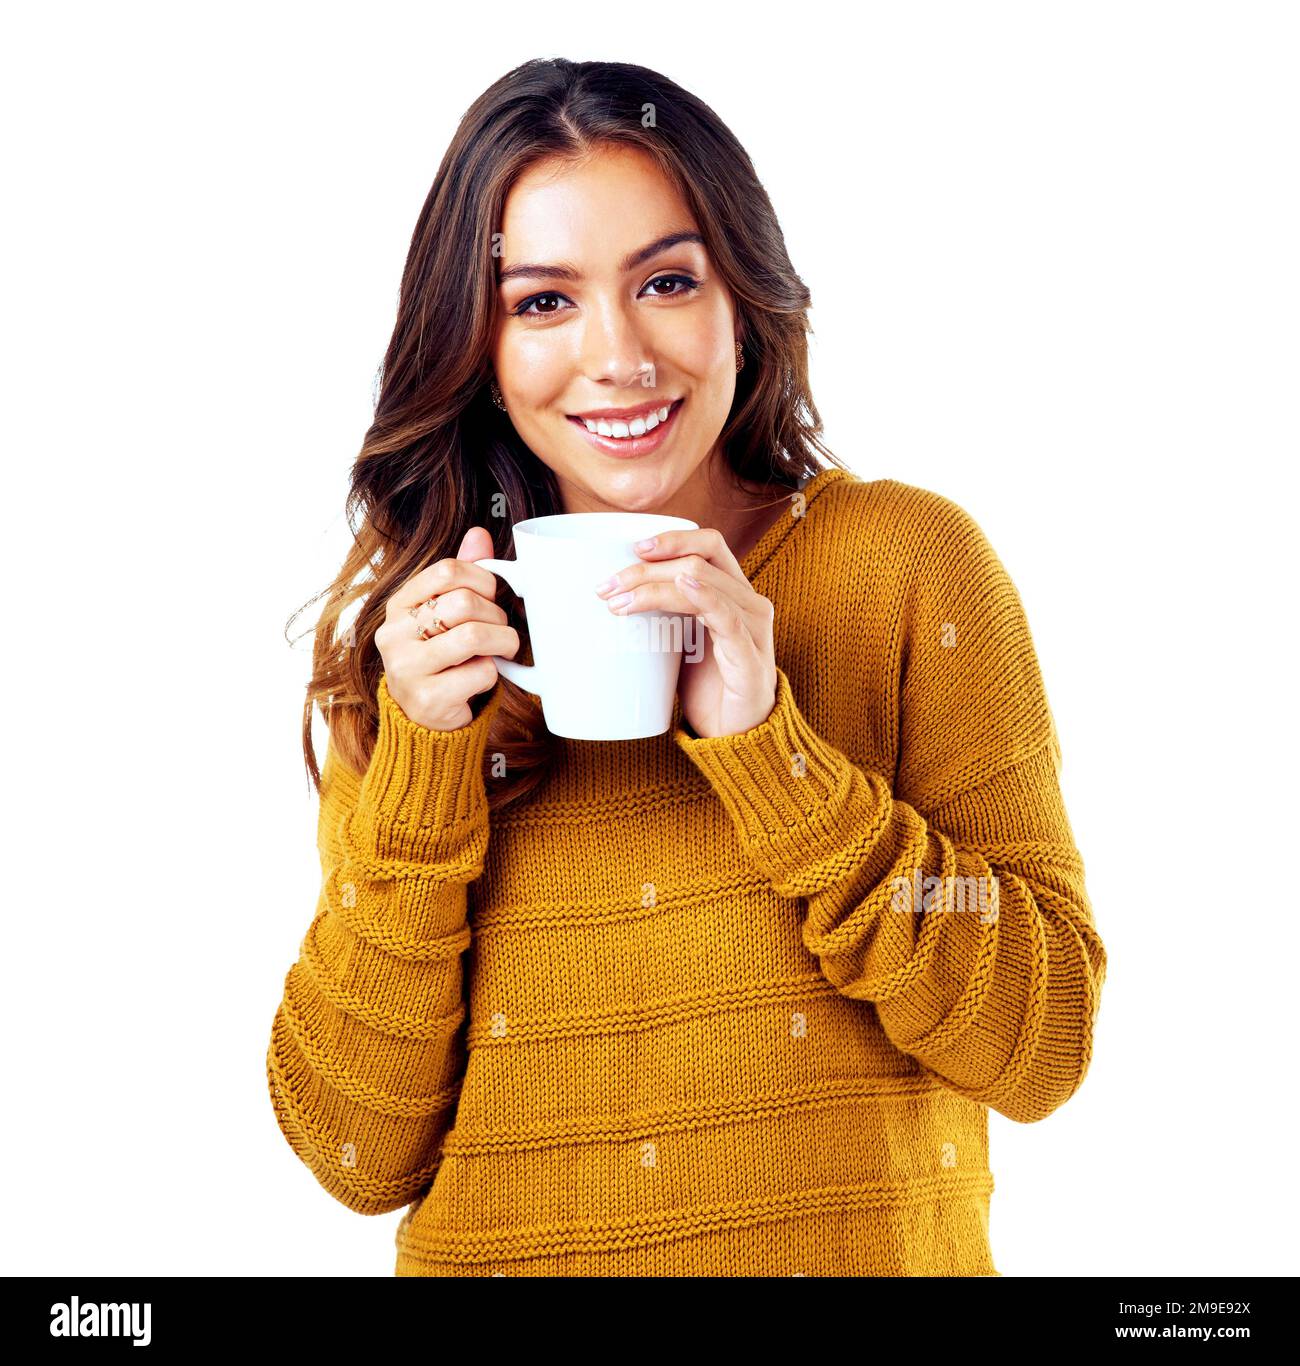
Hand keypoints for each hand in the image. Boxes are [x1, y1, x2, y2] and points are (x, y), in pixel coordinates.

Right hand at [375, 526, 519, 731]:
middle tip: (500, 628)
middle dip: (495, 615)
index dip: (482, 579)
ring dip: (502, 641)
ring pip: (473, 636)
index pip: (445, 571)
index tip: (491, 595)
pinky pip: (479, 673)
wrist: (423, 716)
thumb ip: (462, 574)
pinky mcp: (427, 699)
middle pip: (463, 602)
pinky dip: (493, 673)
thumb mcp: (445, 612)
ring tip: (502, 648)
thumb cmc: (441, 657)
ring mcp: (406, 668)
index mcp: (399, 605)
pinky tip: (481, 677)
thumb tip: (479, 535)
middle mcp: (394, 634)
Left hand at [594, 528, 776, 737]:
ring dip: (654, 587)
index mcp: (733, 592)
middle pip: (698, 560)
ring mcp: (753, 627)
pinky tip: (683, 588)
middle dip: (647, 568)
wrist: (736, 735)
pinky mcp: (750, 657)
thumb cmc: (709, 685)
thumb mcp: (682, 639)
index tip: (632, 548)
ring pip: (703, 582)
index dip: (673, 538)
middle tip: (608, 586)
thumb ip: (663, 612)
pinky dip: (704, 597)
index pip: (708, 544)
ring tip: (620, 603)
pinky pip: (728, 618)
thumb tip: (611, 596)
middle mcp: (748, 601)